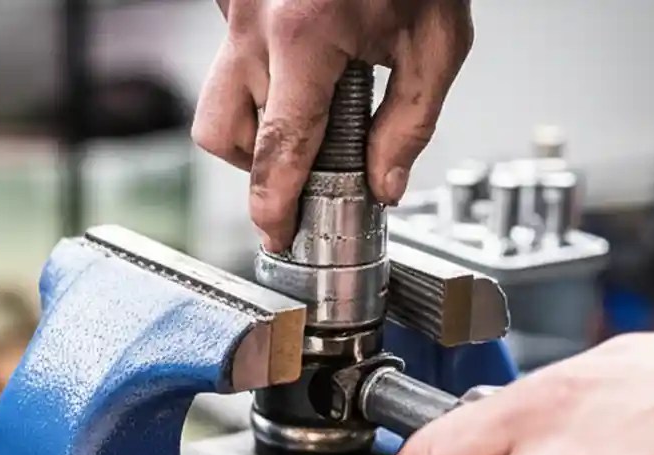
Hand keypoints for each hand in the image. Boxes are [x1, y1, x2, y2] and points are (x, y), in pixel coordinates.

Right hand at [192, 0, 472, 249]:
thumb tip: (384, 184)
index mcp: (305, 35)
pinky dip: (257, 81)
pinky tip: (302, 69)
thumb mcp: (437, 41)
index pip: (278, 148)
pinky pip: (228, 59)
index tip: (276, 233)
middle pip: (226, 135)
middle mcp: (254, 22)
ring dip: (250, 130)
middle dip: (261, 168)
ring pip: (215, 101)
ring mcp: (235, 7)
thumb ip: (409, 123)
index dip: (274, 204)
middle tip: (305, 170)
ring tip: (304, 119)